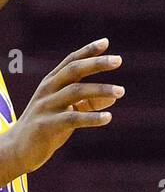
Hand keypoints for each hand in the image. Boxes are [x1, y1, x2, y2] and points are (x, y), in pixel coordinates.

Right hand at [1, 39, 123, 177]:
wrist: (16, 150)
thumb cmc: (46, 126)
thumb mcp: (67, 110)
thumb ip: (88, 102)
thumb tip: (113, 97)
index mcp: (51, 82)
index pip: (71, 61)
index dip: (88, 51)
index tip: (106, 42)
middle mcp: (47, 90)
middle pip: (73, 70)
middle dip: (96, 63)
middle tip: (118, 60)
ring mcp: (45, 106)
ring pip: (76, 91)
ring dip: (100, 89)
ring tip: (121, 91)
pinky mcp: (46, 125)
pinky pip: (73, 118)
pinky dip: (92, 117)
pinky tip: (108, 117)